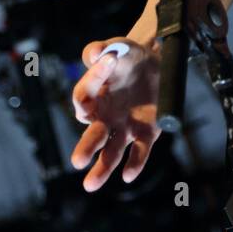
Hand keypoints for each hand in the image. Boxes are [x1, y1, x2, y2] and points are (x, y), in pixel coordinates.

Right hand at [70, 37, 161, 190]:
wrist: (155, 63)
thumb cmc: (128, 57)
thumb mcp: (117, 46)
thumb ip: (102, 48)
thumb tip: (95, 53)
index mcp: (92, 96)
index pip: (84, 95)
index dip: (93, 78)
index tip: (108, 59)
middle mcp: (104, 117)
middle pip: (92, 135)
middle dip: (86, 149)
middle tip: (77, 162)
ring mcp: (124, 127)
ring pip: (111, 152)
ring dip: (102, 168)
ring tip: (90, 185)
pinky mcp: (146, 133)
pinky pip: (139, 151)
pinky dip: (135, 163)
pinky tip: (129, 175)